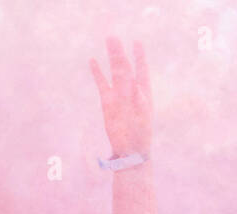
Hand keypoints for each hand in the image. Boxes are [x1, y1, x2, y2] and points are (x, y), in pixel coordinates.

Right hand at [90, 37, 152, 156]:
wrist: (131, 152)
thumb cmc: (140, 135)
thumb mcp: (141, 116)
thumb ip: (137, 98)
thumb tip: (134, 83)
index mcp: (143, 92)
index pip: (141, 69)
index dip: (139, 56)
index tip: (137, 42)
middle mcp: (130, 91)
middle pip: (125, 67)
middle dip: (120, 52)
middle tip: (112, 37)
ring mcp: (118, 96)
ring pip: (114, 72)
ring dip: (111, 58)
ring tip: (107, 42)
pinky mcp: (108, 103)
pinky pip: (102, 84)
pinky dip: (98, 73)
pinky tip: (93, 61)